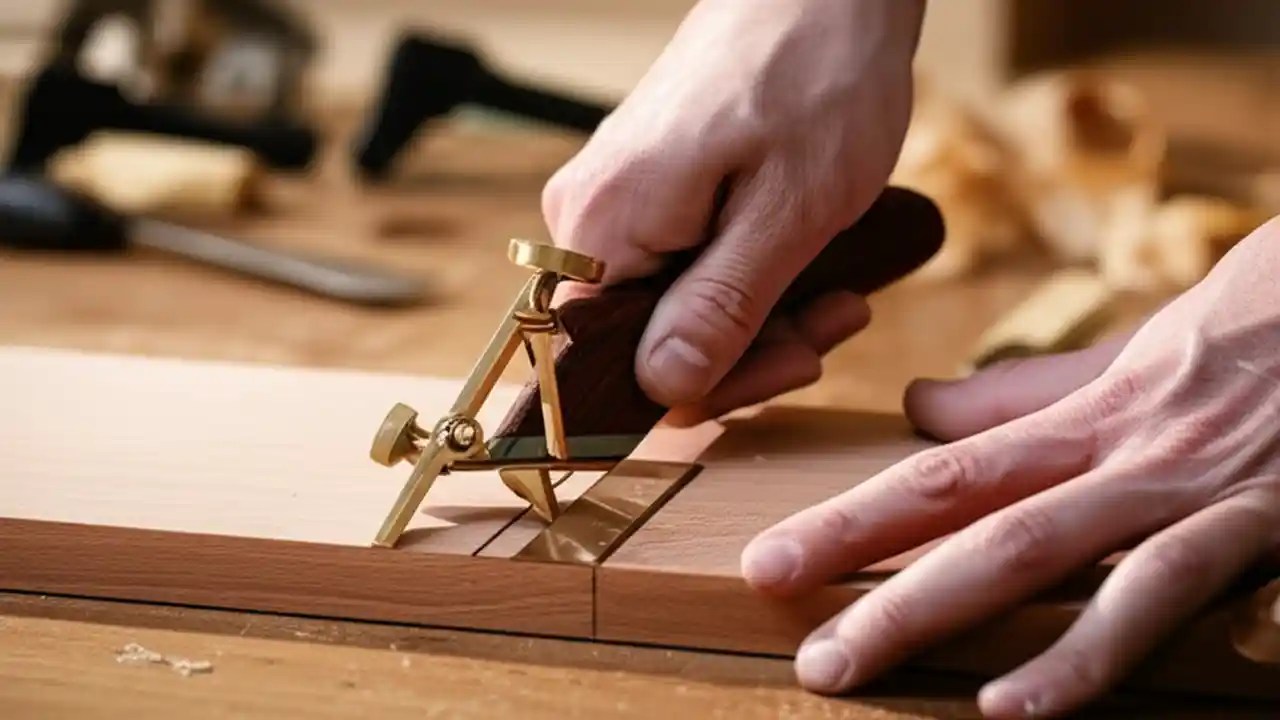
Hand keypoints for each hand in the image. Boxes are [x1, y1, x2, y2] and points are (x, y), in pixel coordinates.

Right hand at [543, 0, 925, 423]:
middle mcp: (591, 216)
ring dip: (763, 319)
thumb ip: (720, 309)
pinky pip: (690, 266)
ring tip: (840, 299)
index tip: (778, 372)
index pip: (605, 362)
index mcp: (602, 225)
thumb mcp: (787, 214)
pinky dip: (753, 280)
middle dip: (748, 349)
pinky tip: (813, 272)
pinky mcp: (655, 188)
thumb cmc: (813, 74)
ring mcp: (621, 200)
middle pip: (646, 338)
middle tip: (829, 329)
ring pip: (677, 307)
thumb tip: (666, 389)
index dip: (691, 389)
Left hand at [741, 216, 1279, 717]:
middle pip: (974, 517)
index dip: (853, 520)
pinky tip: (1028, 707)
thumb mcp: (1145, 348)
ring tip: (879, 681)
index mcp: (1092, 418)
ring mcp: (1198, 490)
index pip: (945, 473)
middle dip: (876, 583)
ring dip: (962, 624)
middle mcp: (1128, 454)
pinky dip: (1098, 654)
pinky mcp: (1272, 524)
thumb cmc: (1273, 319)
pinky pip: (1175, 596)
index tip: (772, 564)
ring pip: (1053, 554)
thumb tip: (927, 409)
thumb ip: (1036, 390)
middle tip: (795, 641)